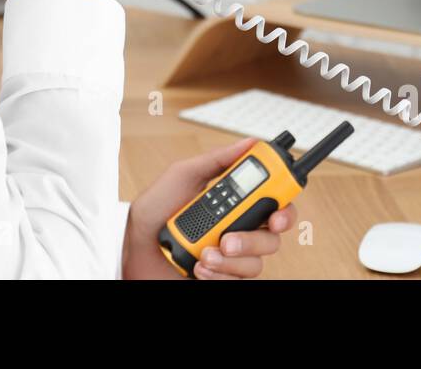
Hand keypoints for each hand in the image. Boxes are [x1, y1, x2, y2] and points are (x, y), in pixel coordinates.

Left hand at [122, 137, 298, 279]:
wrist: (135, 250)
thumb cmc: (154, 212)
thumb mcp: (182, 176)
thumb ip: (216, 160)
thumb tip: (249, 142)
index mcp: (234, 199)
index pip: (274, 199)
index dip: (285, 205)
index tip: (276, 212)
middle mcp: (239, 225)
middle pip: (274, 232)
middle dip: (255, 237)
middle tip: (230, 238)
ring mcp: (233, 253)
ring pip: (259, 259)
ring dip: (230, 258)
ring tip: (204, 254)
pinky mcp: (225, 273)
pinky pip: (240, 278)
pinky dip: (220, 273)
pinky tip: (199, 267)